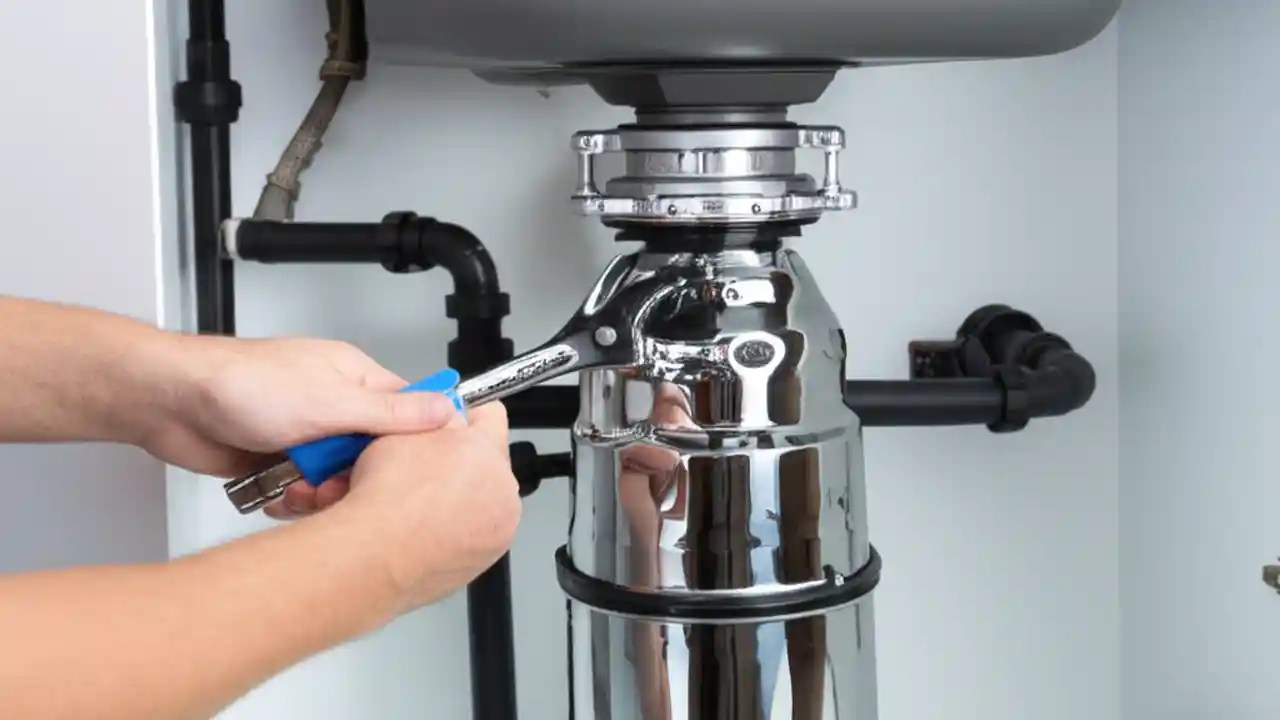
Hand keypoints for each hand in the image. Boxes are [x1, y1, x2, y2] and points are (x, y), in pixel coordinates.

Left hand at [143, 336, 458, 517]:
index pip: (409, 412)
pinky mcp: (276, 463)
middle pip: (371, 458)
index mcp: (355, 379)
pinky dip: (288, 501)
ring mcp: (304, 436)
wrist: (170, 403)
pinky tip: (276, 493)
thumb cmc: (241, 382)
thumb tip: (445, 409)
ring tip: (297, 487)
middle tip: (337, 482)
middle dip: (354, 479)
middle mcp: (332, 406)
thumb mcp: (331, 400)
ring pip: (335, 482)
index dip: (415, 445)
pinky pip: (300, 495)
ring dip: (316, 494)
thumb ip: (391, 412)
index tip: (413, 470)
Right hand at [334, 401, 520, 612]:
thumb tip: (448, 411)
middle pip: (486, 462)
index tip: (448, 418)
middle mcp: (503, 496)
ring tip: (415, 500)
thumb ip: (437, 413)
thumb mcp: (406, 428)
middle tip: (422, 463)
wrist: (372, 558)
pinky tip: (419, 527)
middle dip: (458, 459)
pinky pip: (467, 536)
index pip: (491, 416)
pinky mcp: (479, 563)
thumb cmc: (385, 498)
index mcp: (490, 455)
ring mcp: (495, 535)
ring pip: (477, 501)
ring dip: (455, 497)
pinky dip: (449, 530)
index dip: (464, 413)